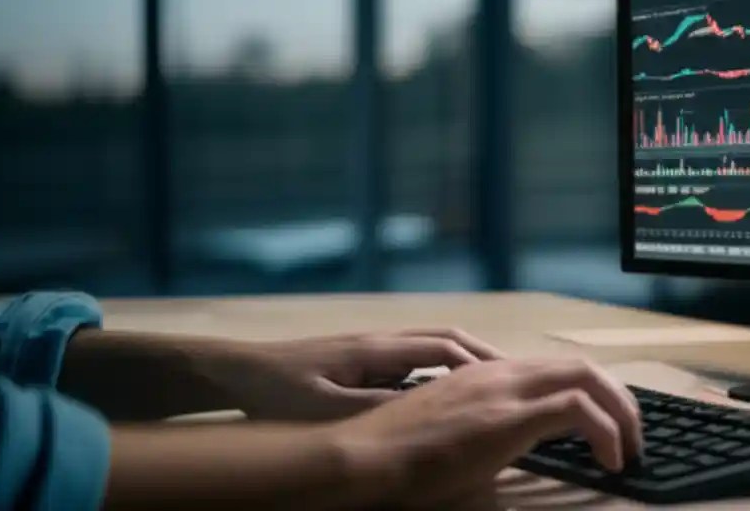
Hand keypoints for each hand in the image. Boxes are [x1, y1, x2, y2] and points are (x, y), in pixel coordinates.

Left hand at [220, 328, 504, 420]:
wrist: (236, 371)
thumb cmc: (276, 391)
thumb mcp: (322, 407)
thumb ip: (370, 408)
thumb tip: (421, 410)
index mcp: (375, 349)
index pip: (439, 347)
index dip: (475, 362)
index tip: (505, 380)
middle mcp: (379, 342)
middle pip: (442, 339)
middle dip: (480, 354)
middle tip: (514, 376)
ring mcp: (370, 350)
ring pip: (429, 347)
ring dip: (462, 360)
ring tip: (492, 384)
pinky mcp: (361, 361)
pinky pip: (412, 361)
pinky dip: (439, 370)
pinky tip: (446, 394)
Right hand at [329, 358, 643, 508]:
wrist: (366, 456)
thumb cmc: (401, 458)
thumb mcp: (459, 437)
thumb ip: (494, 434)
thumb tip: (520, 451)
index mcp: (490, 375)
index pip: (558, 369)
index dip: (594, 394)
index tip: (610, 428)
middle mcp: (502, 372)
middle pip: (581, 365)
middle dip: (619, 398)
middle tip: (633, 436)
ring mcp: (505, 389)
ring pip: (585, 376)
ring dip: (620, 411)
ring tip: (629, 448)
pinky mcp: (507, 416)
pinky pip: (576, 408)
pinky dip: (606, 430)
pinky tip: (609, 460)